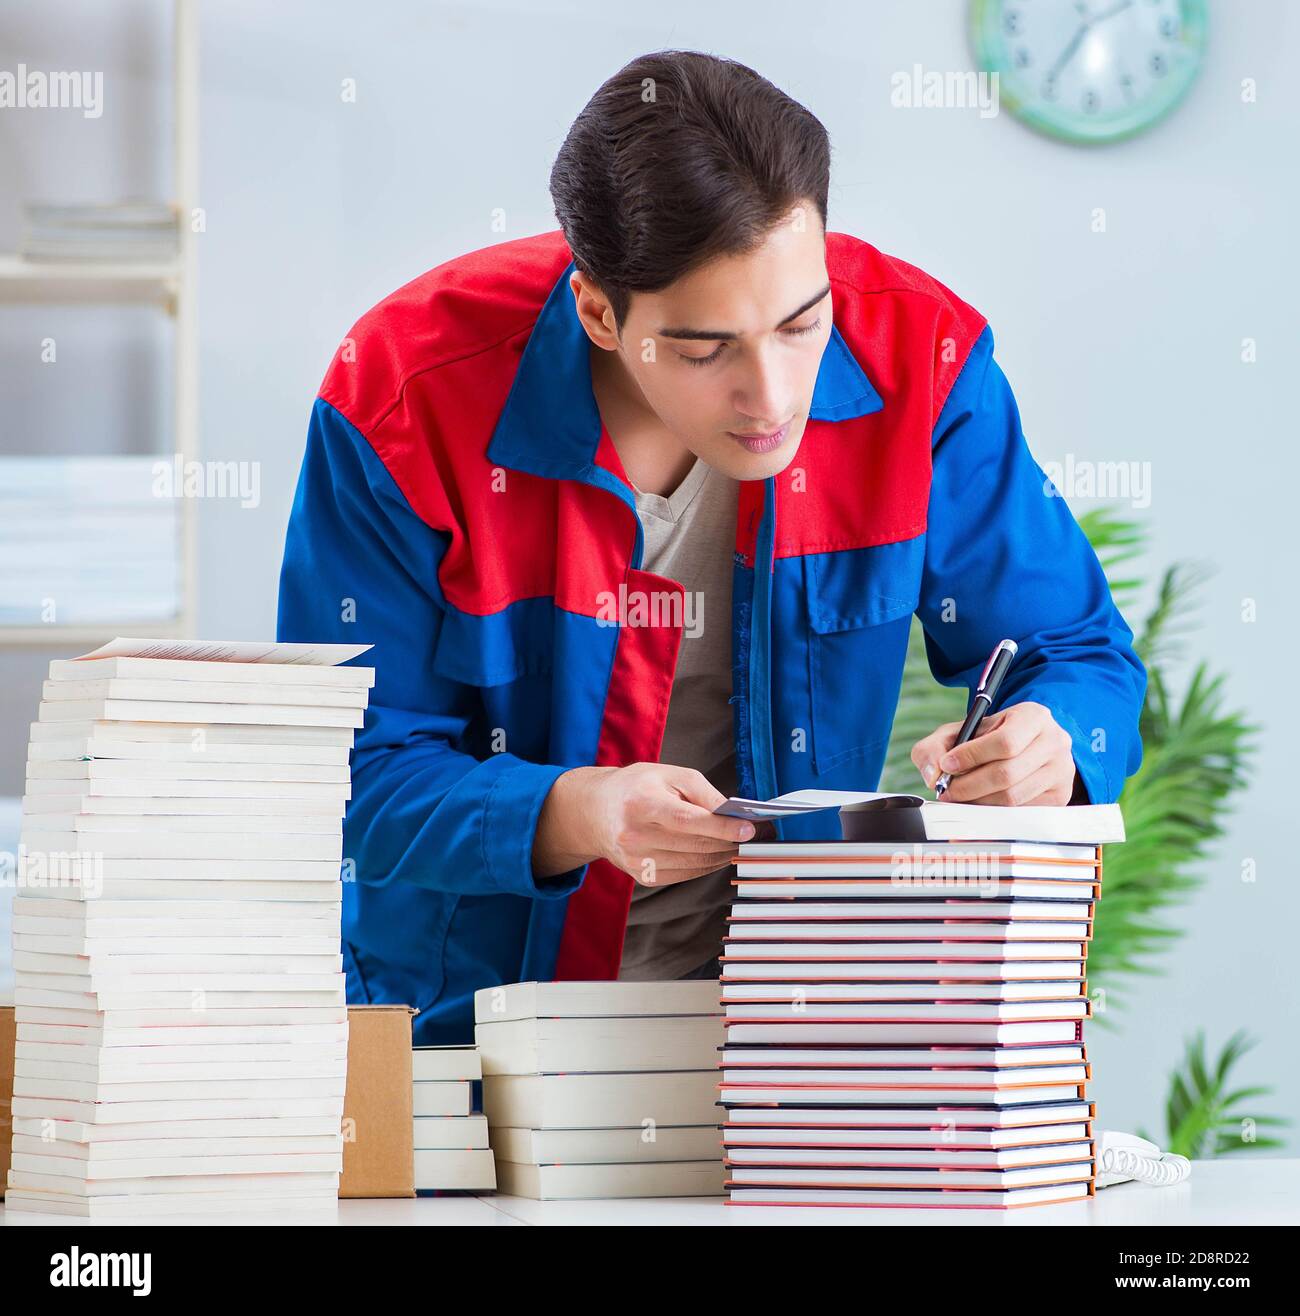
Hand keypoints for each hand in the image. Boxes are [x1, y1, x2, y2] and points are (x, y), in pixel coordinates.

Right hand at [533, 762, 754, 883]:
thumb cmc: (636, 787)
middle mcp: (635, 836)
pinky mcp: (643, 876)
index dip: (722, 827)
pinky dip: (706, 864)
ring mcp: (637, 861)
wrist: (595, 812)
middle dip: (731, 841)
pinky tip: (717, 852)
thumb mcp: (668, 774)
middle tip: (757, 834)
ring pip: (695, 863)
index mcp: (641, 804)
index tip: (750, 829)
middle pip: (695, 845)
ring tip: (741, 842)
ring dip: (723, 854)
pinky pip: (685, 874)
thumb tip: (734, 813)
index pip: (688, 821)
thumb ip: (702, 791)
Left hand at [910, 701, 1076, 805]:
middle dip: (969, 785)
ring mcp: (1061, 771)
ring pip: (1013, 796)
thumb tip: (932, 773)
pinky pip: (1021, 811)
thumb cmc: (990, 737)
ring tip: (958, 796)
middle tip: (946, 789)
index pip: (1005, 742)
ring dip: (978, 801)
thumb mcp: (961, 731)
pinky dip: (994, 810)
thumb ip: (935, 746)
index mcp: (1034, 716)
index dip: (972, 756)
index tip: (946, 765)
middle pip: (1007, 774)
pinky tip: (979, 802)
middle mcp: (1055, 742)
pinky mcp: (1060, 796)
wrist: (1023, 746)